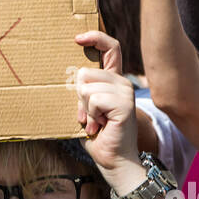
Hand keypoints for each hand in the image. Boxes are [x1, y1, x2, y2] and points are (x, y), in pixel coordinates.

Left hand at [73, 31, 139, 191]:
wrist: (114, 161)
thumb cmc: (98, 136)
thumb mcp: (85, 108)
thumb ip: (82, 91)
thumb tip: (72, 75)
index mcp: (113, 80)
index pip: (111, 48)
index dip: (95, 38)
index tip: (77, 39)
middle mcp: (122, 82)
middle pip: (85, 72)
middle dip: (78, 96)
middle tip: (88, 115)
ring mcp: (125, 92)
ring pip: (87, 87)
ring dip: (84, 109)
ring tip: (95, 122)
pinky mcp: (125, 104)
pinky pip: (94, 99)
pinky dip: (90, 115)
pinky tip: (99, 126)